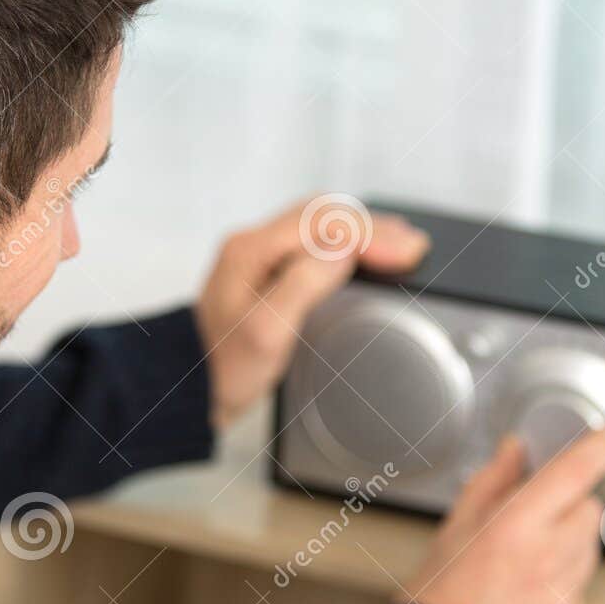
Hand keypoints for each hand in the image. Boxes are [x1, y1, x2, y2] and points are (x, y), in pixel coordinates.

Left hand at [193, 196, 430, 430]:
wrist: (191, 388)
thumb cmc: (223, 367)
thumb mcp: (267, 331)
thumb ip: (303, 283)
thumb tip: (341, 250)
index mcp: (251, 250)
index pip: (324, 223)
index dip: (371, 234)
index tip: (407, 251)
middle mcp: (253, 245)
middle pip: (324, 215)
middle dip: (373, 227)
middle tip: (413, 245)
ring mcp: (258, 256)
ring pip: (320, 225)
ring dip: (362, 232)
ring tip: (399, 246)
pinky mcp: (265, 273)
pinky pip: (312, 243)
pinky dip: (346, 244)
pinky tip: (363, 255)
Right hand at [403, 427, 604, 603]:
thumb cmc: (433, 602)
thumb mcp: (452, 529)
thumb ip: (492, 483)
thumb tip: (514, 451)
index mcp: (516, 526)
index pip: (575, 472)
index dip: (599, 448)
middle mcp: (549, 560)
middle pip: (589, 512)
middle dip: (569, 507)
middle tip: (534, 519)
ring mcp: (564, 599)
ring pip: (587, 555)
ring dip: (565, 550)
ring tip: (518, 569)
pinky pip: (577, 597)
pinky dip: (558, 593)